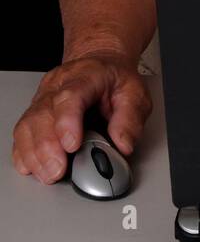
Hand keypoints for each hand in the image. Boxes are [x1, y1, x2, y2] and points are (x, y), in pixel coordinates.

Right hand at [11, 49, 152, 184]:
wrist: (101, 67)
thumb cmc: (115, 81)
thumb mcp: (135, 93)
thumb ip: (131, 118)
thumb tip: (123, 145)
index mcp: (85, 75)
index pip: (70, 96)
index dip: (67, 122)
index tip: (72, 145)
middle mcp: (58, 85)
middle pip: (42, 114)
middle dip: (48, 147)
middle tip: (59, 170)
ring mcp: (43, 99)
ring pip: (27, 125)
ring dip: (35, 155)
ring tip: (49, 174)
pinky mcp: (35, 114)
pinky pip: (21, 135)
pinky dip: (24, 154)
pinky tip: (34, 167)